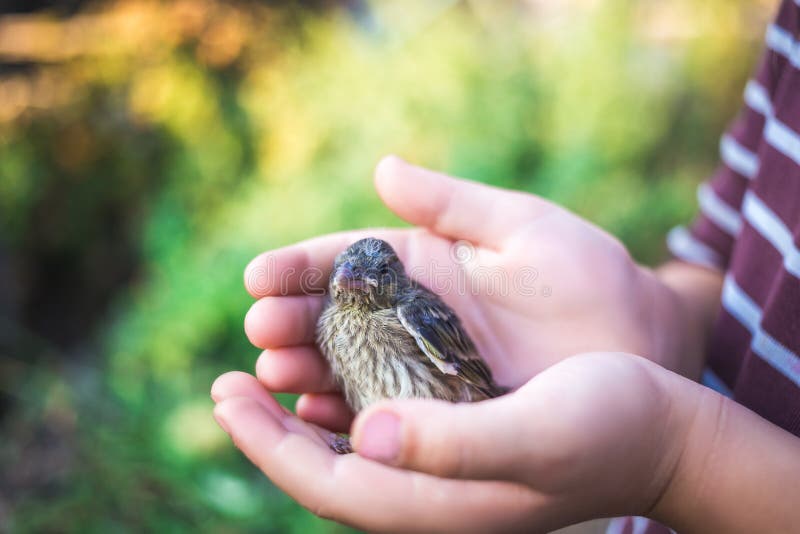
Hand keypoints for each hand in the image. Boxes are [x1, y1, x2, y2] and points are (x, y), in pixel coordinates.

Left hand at [211, 352, 698, 531]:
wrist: (661, 434)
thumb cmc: (609, 428)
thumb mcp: (535, 431)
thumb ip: (453, 444)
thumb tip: (365, 437)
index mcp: (440, 505)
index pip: (327, 485)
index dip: (267, 444)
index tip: (226, 393)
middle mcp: (432, 500)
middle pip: (325, 473)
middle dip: (268, 431)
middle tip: (229, 381)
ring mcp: (444, 478)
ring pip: (348, 454)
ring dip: (300, 416)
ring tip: (267, 370)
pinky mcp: (459, 449)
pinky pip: (381, 437)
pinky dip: (344, 407)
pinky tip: (332, 378)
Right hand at [240, 156, 705, 430]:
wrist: (642, 346)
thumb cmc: (590, 279)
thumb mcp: (525, 229)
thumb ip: (455, 204)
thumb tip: (382, 169)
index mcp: (423, 266)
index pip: (344, 262)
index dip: (299, 268)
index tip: (259, 276)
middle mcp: (411, 318)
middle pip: (332, 319)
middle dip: (290, 323)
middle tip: (262, 332)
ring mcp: (424, 368)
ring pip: (347, 369)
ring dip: (305, 372)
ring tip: (276, 374)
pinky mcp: (442, 415)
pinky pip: (384, 418)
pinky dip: (347, 420)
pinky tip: (318, 421)